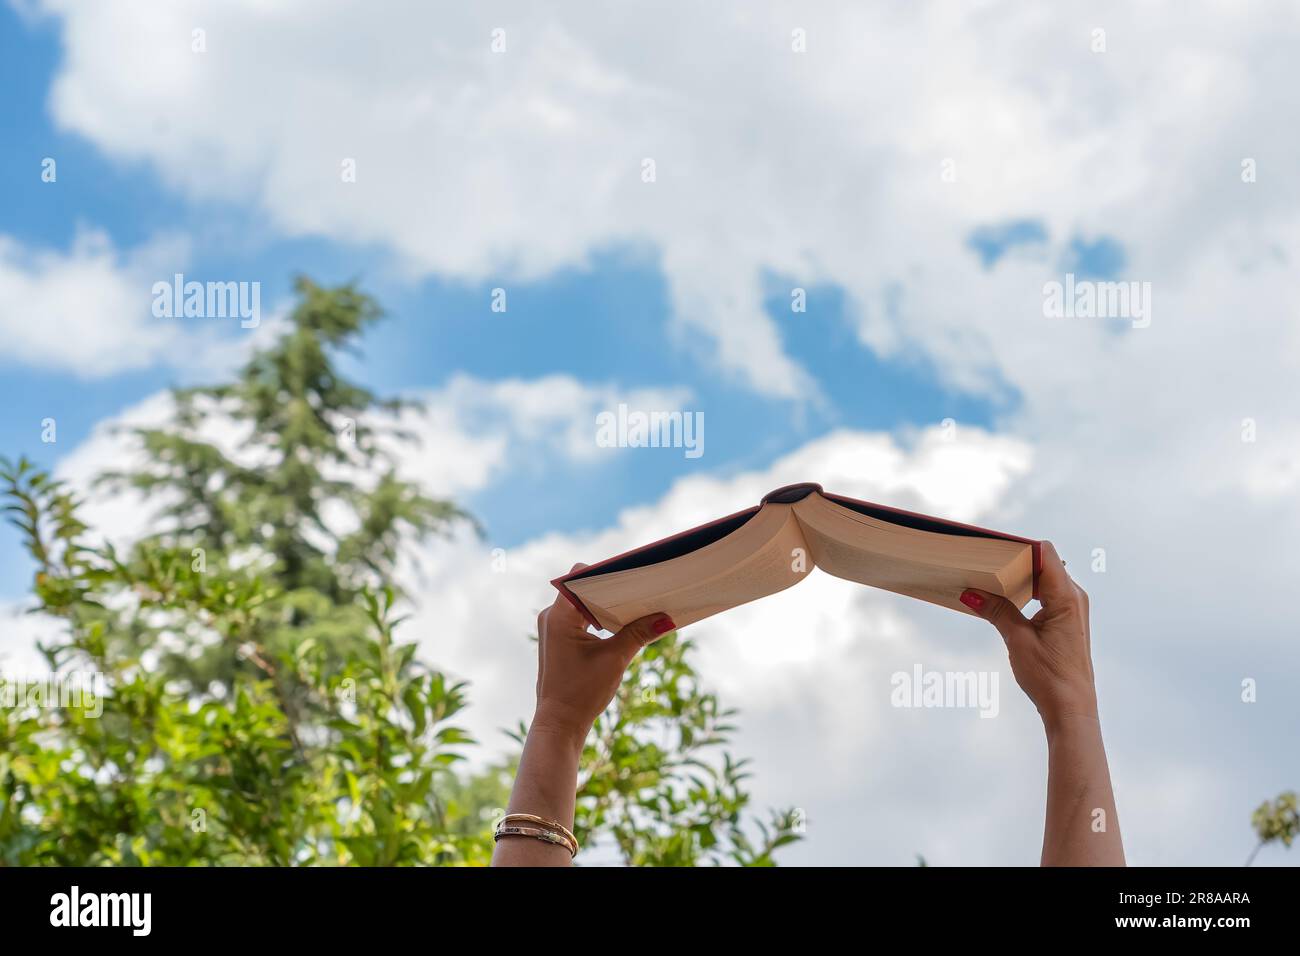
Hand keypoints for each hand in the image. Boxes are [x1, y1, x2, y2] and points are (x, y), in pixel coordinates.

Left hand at [532, 564, 674, 744]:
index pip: (581, 576)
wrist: (560, 724)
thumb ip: (639, 633)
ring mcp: (553, 628)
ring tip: (634, 605)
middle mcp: (551, 617)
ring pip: (583, 603)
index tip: (632, 574)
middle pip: (583, 588)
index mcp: (559, 616)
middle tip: (640, 589)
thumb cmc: (582, 694)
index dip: (607, 572)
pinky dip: (599, 617)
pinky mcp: (558, 639)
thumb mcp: (615, 659)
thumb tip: (666, 618)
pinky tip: (620, 624)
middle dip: (612, 589)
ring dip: (606, 604)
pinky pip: (580, 617)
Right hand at [959, 542, 1096, 733]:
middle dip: (1014, 561)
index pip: (1045, 553)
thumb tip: (970, 592)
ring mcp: (1072, 608)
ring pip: (1044, 578)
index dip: (1019, 546)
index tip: (992, 547)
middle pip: (1043, 563)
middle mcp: (1074, 597)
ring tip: (990, 579)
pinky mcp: (1067, 620)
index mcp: (1067, 596)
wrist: (1071, 708)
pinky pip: (1045, 594)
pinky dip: (1025, 592)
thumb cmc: (1049, 676)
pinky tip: (1005, 599)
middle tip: (984, 562)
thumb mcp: (1017, 639)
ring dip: (1018, 577)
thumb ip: (996, 610)